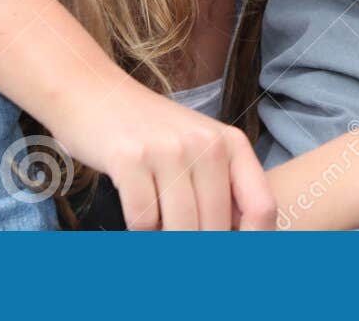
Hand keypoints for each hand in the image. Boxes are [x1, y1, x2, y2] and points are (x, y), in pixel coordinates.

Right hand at [49, 78, 275, 230]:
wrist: (96, 94)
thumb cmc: (153, 132)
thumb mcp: (200, 148)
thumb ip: (225, 188)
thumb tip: (242, 240)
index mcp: (231, 143)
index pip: (262, 208)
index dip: (253, 246)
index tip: (237, 264)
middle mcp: (205, 143)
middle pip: (217, 228)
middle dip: (200, 252)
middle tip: (181, 249)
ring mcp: (168, 150)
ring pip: (180, 230)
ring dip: (167, 242)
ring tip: (159, 229)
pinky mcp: (129, 159)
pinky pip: (142, 221)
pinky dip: (139, 229)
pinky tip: (137, 208)